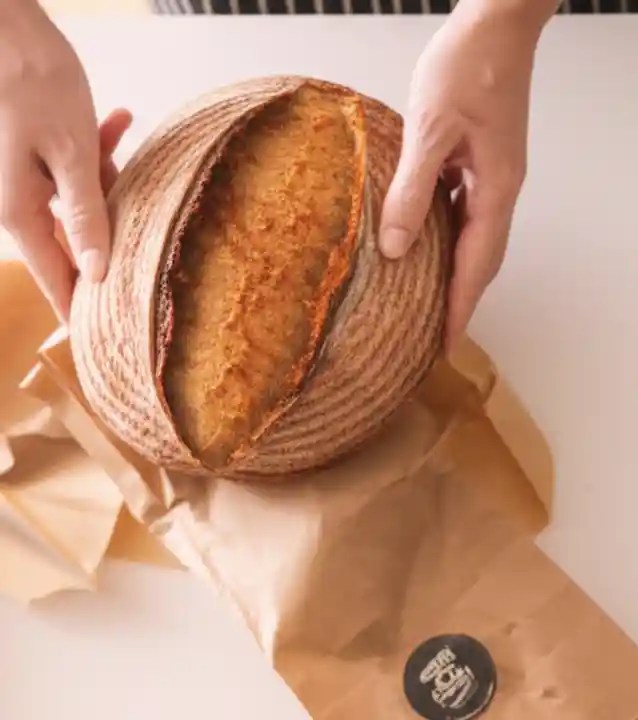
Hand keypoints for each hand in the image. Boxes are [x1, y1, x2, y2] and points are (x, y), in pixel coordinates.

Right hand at [0, 3, 125, 320]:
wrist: (5, 28)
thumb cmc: (33, 84)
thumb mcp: (71, 154)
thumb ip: (86, 214)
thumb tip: (98, 273)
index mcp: (21, 212)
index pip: (58, 281)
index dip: (84, 313)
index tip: (111, 342)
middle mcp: (20, 202)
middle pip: (75, 246)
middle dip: (112, 245)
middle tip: (151, 256)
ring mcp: (28, 178)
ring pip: (83, 203)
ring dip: (111, 184)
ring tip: (122, 150)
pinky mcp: (38, 153)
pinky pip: (76, 169)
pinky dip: (100, 151)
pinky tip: (118, 120)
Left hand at [379, 0, 555, 351]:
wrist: (499, 23)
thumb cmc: (469, 66)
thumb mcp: (430, 128)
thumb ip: (413, 189)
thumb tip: (397, 247)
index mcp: (496, 188)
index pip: (478, 265)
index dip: (462, 308)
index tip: (446, 347)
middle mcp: (502, 187)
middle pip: (484, 259)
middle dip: (463, 300)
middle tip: (438, 338)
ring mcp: (495, 172)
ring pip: (476, 235)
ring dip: (457, 271)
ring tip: (431, 301)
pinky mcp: (484, 156)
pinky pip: (467, 208)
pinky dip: (449, 235)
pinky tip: (424, 238)